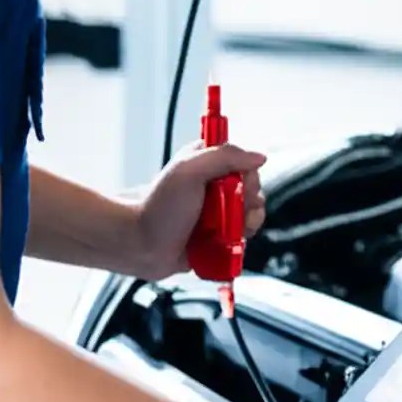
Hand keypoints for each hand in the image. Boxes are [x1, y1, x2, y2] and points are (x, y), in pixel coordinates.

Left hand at [134, 142, 266, 279]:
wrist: (141, 245)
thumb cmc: (158, 207)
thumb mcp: (190, 170)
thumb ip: (225, 156)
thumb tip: (260, 157)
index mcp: (208, 163)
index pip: (246, 164)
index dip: (248, 177)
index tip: (236, 186)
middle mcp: (215, 186)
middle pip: (253, 192)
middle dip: (246, 204)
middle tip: (225, 211)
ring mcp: (218, 213)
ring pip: (251, 216)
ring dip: (243, 225)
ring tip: (223, 230)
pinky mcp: (219, 236)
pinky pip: (242, 237)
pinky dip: (238, 241)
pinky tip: (222, 243)